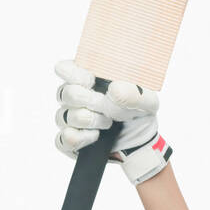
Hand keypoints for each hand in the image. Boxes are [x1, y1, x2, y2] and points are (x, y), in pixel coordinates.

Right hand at [54, 60, 171, 183]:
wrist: (139, 140)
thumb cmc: (137, 111)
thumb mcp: (146, 100)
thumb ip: (134, 93)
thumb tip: (115, 90)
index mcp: (87, 77)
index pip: (65, 68)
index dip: (73, 74)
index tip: (91, 81)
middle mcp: (74, 96)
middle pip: (65, 93)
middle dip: (89, 101)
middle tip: (106, 106)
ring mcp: (69, 117)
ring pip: (63, 117)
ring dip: (90, 120)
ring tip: (108, 122)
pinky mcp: (70, 139)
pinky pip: (64, 139)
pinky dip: (81, 139)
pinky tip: (96, 136)